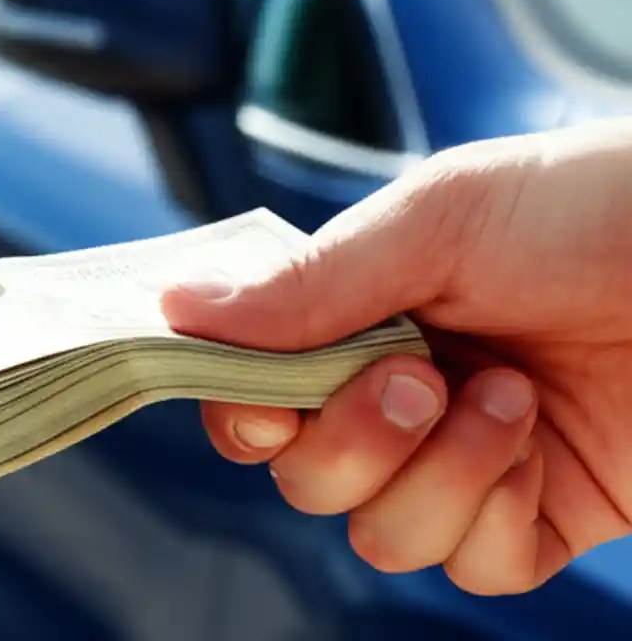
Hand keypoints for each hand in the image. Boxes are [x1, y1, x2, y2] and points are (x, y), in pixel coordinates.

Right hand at [162, 118, 631, 594]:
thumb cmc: (592, 206)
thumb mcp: (438, 220)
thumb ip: (307, 284)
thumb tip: (178, 310)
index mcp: (356, 321)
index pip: (251, 395)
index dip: (240, 409)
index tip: (264, 390)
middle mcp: (396, 396)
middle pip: (302, 477)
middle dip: (349, 438)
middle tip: (419, 374)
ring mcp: (463, 460)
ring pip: (376, 531)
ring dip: (432, 472)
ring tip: (504, 393)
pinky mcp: (535, 515)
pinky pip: (467, 563)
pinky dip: (490, 509)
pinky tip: (533, 435)